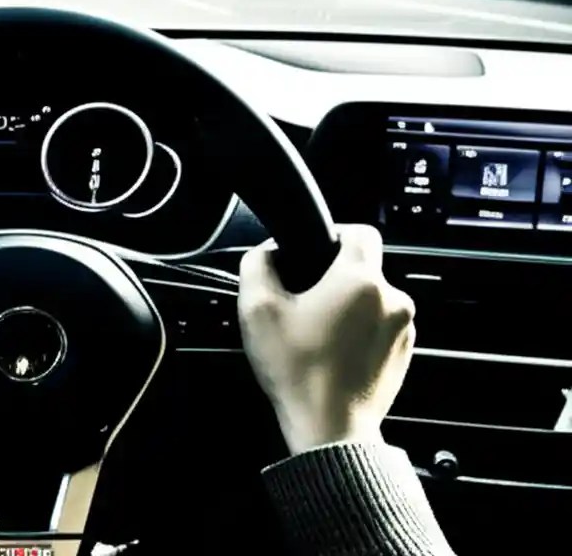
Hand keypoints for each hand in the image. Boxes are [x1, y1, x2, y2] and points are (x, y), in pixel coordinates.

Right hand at [238, 224, 415, 454]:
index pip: (360, 231)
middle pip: (363, 269)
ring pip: (372, 300)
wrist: (329, 429)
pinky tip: (333, 353)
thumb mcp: (256, 311)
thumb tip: (266, 252)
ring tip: (317, 335)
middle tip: (303, 305)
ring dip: (348, 308)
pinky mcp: (404, 354)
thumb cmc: (296, 371)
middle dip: (334, 281)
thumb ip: (256, 265)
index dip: (334, 235)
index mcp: (360, 280)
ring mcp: (404, 329)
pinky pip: (381, 327)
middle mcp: (393, 299)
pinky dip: (360, 333)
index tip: (313, 254)